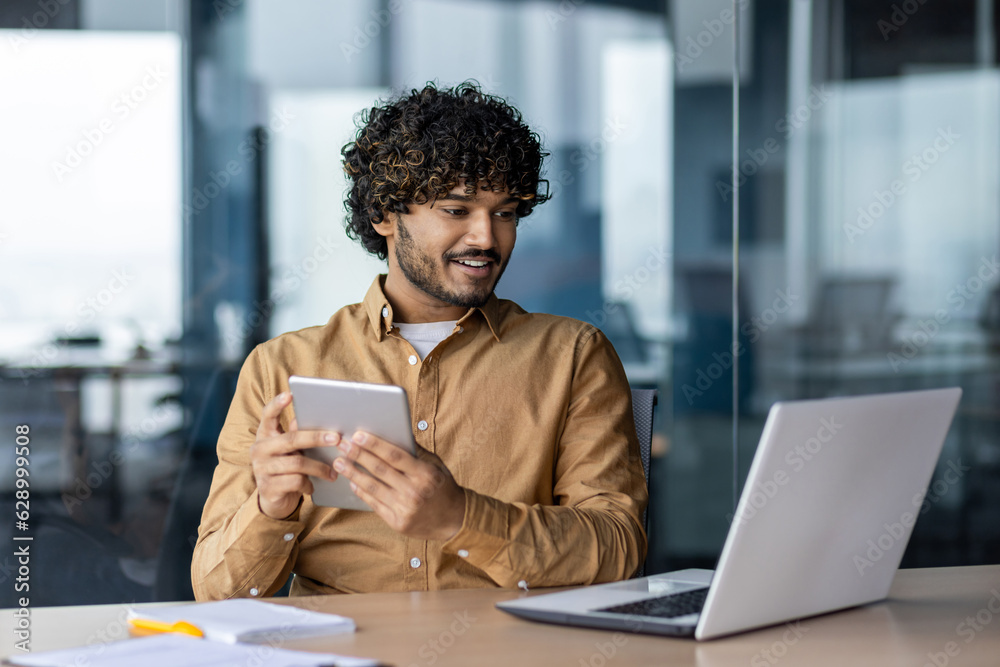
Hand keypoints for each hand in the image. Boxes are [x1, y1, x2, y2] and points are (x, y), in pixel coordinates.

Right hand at [250, 392, 339, 519]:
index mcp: (265, 435)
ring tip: (333, 472)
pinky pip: (295, 481)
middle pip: (291, 439)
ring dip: (319, 468)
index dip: (277, 404)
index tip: (290, 394)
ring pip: (297, 463)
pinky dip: (308, 484)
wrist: (274, 500)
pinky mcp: (268, 487)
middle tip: (337, 438)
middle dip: (316, 438)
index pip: (268, 415)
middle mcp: (259, 449)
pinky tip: (313, 486)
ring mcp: (261, 469)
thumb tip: (317, 418)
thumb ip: (298, 434)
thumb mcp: (291, 451)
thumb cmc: (287, 468)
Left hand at [333, 431, 465, 540]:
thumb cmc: (443, 487)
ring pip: (373, 487)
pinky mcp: (398, 522)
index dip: (374, 445)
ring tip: (339, 462)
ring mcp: (405, 509)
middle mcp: (414, 491)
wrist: (454, 520)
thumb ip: (416, 452)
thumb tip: (395, 432)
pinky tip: (352, 482)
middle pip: (380, 470)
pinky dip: (361, 492)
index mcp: (425, 474)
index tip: (358, 435)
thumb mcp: (436, 466)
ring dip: (353, 474)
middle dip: (358, 456)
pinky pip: (375, 504)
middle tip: (342, 445)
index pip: (395, 456)